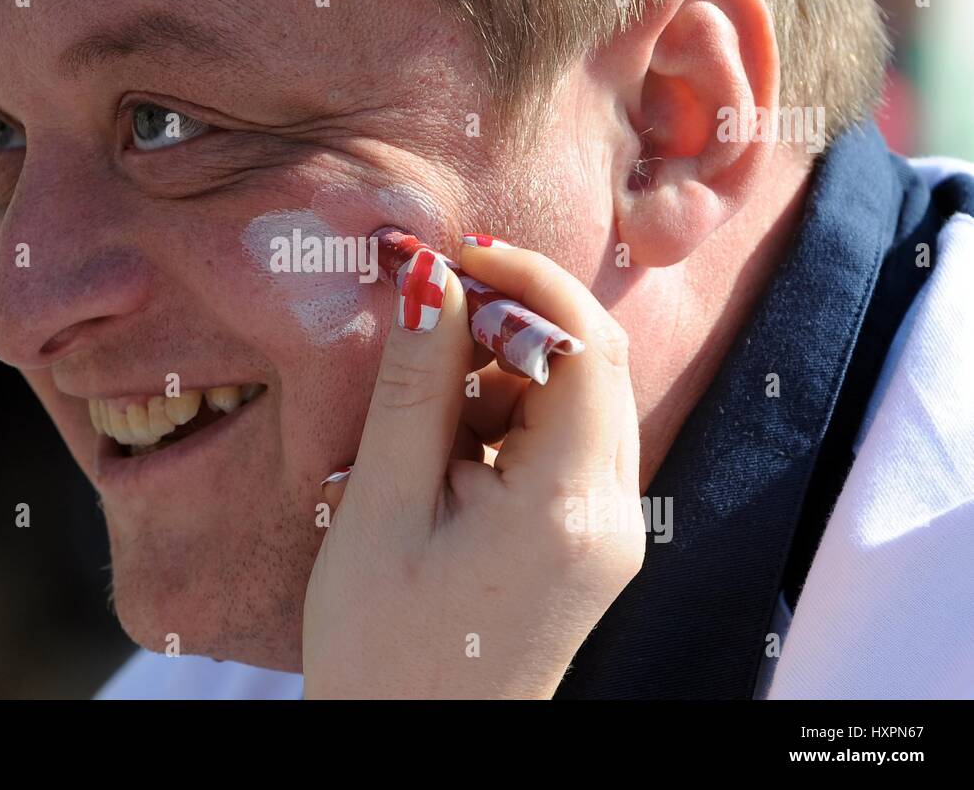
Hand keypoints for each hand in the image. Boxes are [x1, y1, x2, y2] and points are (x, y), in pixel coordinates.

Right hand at [303, 237, 643, 697]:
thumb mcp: (382, 503)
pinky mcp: (589, 546)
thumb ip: (416, 384)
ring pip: (580, 405)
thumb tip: (433, 278)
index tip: (460, 255)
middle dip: (515, 324)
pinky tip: (449, 455)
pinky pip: (566, 448)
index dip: (530, 283)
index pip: (586, 349)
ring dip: (507, 376)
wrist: (412, 749)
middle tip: (433, 315)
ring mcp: (608, 535)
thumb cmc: (383, 644)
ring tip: (425, 419)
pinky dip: (511, 422)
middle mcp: (612, 518)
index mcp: (566, 507)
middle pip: (594, 369)